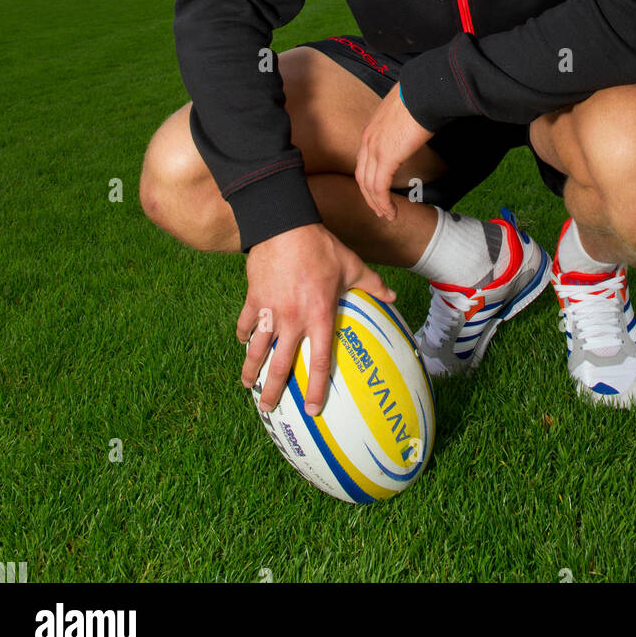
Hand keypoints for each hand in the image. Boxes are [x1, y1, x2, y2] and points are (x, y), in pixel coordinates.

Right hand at [237, 221, 394, 416]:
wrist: (285, 226)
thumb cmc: (321, 247)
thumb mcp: (352, 265)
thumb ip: (372, 284)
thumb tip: (393, 296)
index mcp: (320, 316)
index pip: (320, 362)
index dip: (318, 389)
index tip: (314, 410)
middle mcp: (294, 320)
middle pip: (280, 364)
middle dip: (273, 390)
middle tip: (268, 407)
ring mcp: (270, 311)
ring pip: (256, 350)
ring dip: (251, 370)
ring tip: (248, 385)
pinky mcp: (253, 299)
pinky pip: (245, 323)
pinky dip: (243, 335)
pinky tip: (243, 343)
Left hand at [355, 82, 433, 221]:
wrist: (424, 91)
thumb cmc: (419, 97)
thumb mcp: (403, 112)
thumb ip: (401, 124)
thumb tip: (412, 128)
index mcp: (371, 129)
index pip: (363, 161)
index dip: (368, 179)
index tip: (377, 191)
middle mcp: (368, 140)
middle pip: (361, 175)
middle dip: (369, 196)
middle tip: (379, 210)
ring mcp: (375, 149)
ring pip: (368, 185)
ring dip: (377, 204)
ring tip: (387, 216)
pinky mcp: (386, 157)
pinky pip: (380, 187)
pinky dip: (384, 203)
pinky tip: (391, 212)